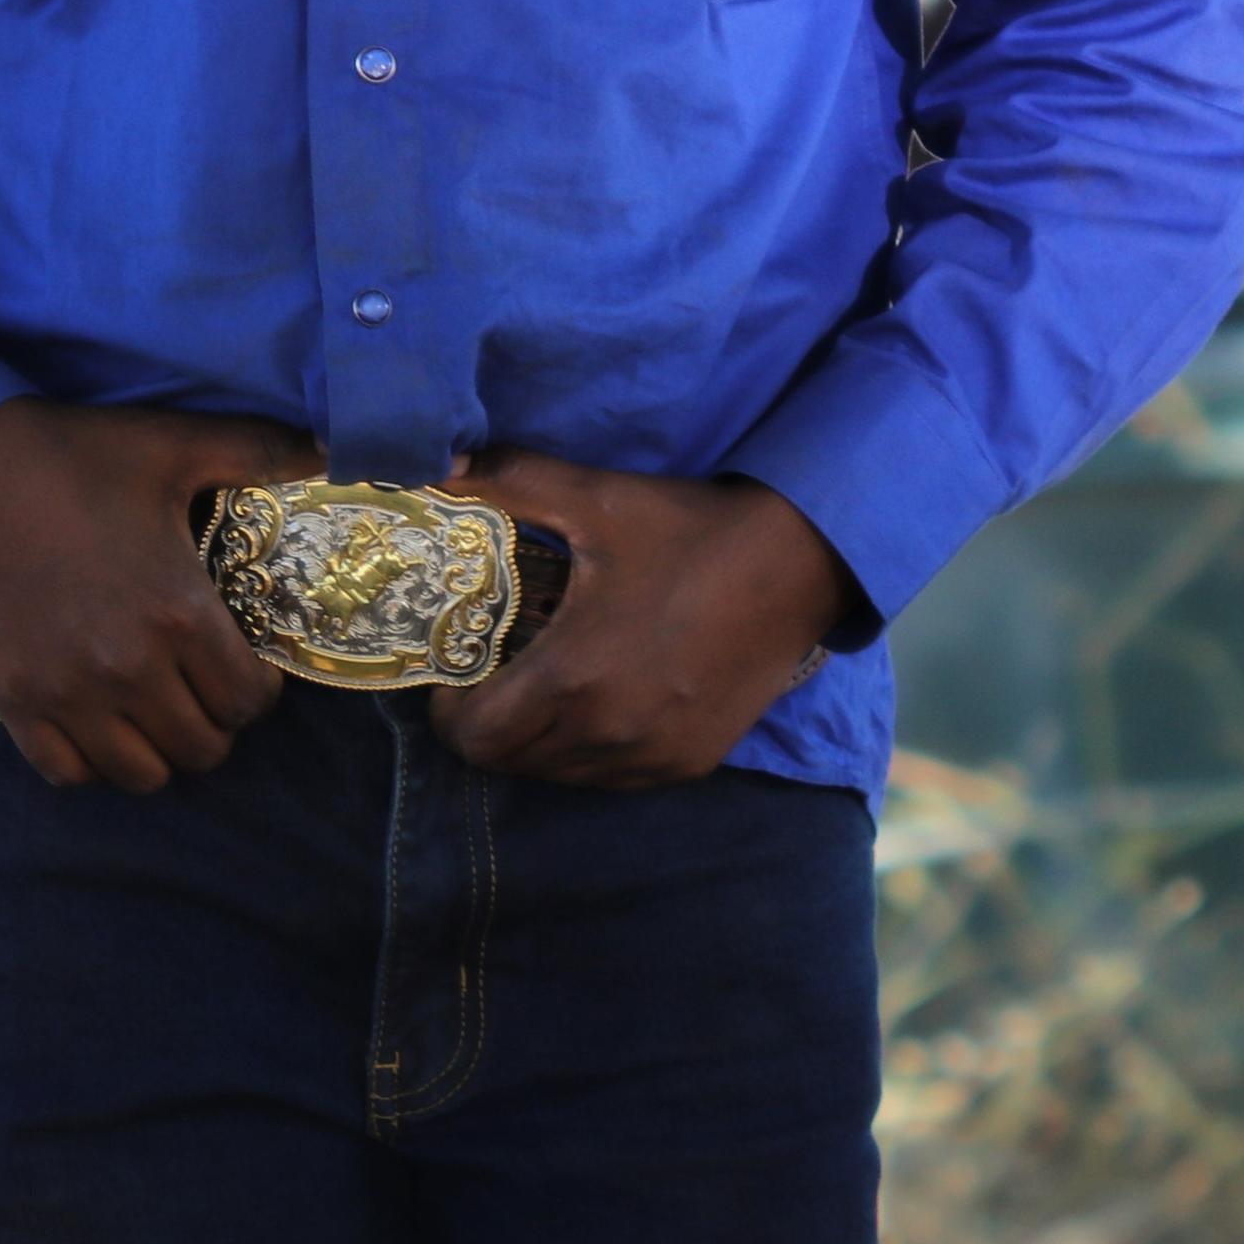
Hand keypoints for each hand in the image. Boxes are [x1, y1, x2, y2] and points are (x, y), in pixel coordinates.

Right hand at [0, 399, 316, 791]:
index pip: (248, 704)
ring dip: (159, 749)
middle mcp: (129, 669)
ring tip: (156, 709)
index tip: (246, 668)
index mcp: (179, 613)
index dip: (257, 692)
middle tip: (203, 688)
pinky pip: (69, 774)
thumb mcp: (175, 445)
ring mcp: (68, 694)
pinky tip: (99, 721)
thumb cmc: (76, 455)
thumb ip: (261, 452)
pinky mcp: (15, 702)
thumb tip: (336, 447)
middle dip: (214, 723)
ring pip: (141, 775)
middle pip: (202, 749)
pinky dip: (92, 761)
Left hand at [429, 453, 850, 789]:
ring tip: (549, 684)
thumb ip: (509, 482)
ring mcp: (652, 757)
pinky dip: (591, 752)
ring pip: (561, 775)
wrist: (799, 563)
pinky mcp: (689, 762)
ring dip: (539, 740)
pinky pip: (613, 777)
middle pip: (511, 761)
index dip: (451, 710)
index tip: (458, 671)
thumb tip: (443, 465)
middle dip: (491, 722)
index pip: (475, 737)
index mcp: (573, 678)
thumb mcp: (595, 499)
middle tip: (497, 672)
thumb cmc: (688, 530)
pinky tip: (604, 699)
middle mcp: (608, 735)